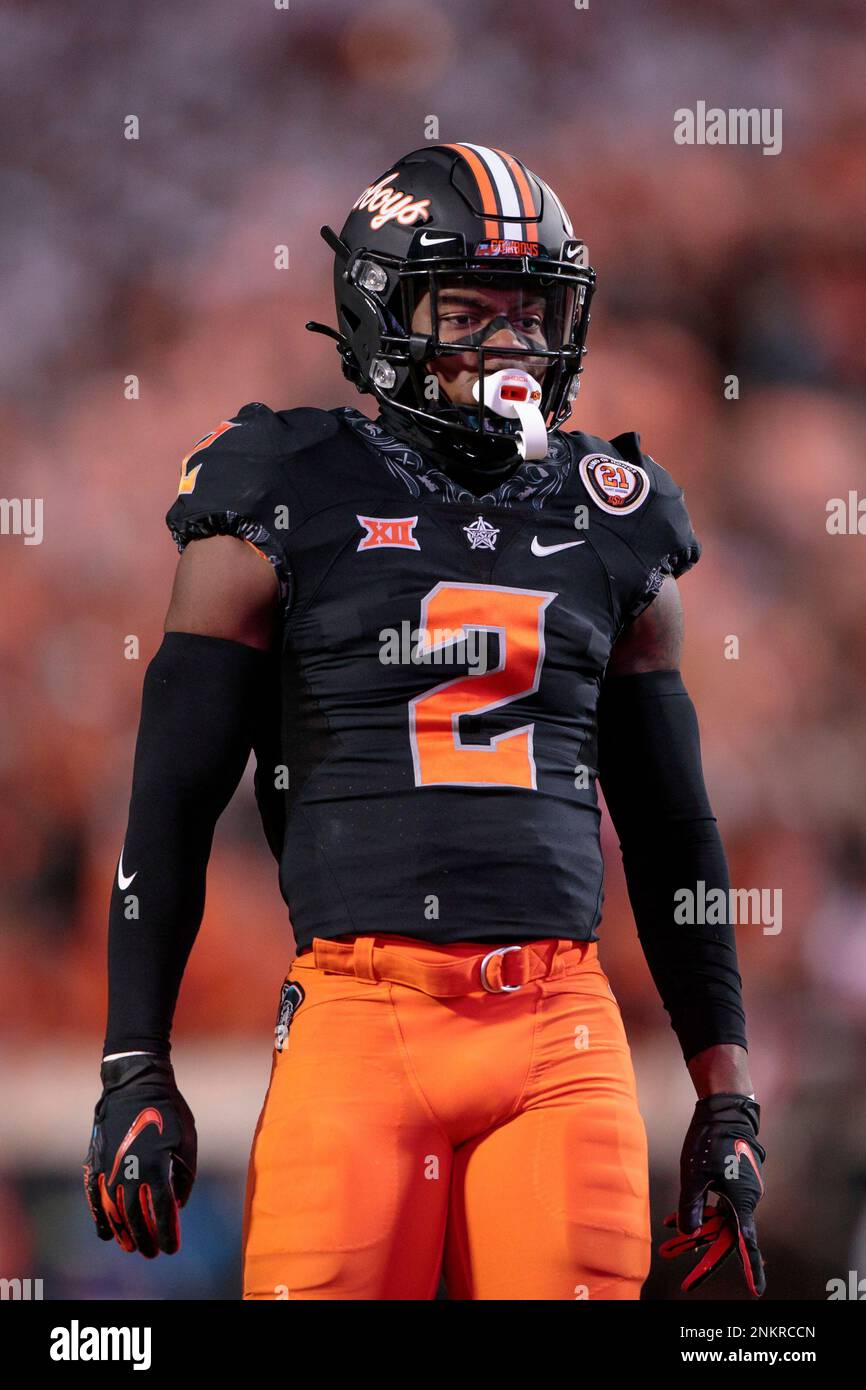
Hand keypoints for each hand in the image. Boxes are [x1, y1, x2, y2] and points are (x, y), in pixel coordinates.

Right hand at [83, 1054, 196, 1257]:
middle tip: (152, 1253)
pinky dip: (99, 1217)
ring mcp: (109, 1166)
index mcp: (156, 1165)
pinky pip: (95, 1196)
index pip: (162, 1209)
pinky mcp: (96, 1161)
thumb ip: (185, 1175)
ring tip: (131, 1247)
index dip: (167, 1231)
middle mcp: (130, 1170)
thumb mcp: (188, 1139)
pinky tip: (106, 1232)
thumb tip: (177, 1204)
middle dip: (145, 1237)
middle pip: (136, 1215)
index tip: (171, 1248)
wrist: (136, 1083)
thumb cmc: (169, 1110)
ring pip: (114, 1210)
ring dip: (123, 1232)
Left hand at [659, 1092, 765, 1295]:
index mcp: (743, 1201)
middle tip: (686, 1281)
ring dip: (695, 1235)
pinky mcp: (732, 1184)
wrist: (724, 1110)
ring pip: (717, 1222)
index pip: (747, 1242)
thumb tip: (688, 1234)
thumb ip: (691, 1205)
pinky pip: (715, 1208)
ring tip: (668, 1251)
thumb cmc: (712, 1140)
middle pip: (726, 1237)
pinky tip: (674, 1222)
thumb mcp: (694, 1174)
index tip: (757, 1291)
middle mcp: (746, 1200)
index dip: (751, 1268)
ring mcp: (740, 1192)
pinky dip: (698, 1215)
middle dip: (703, 1257)